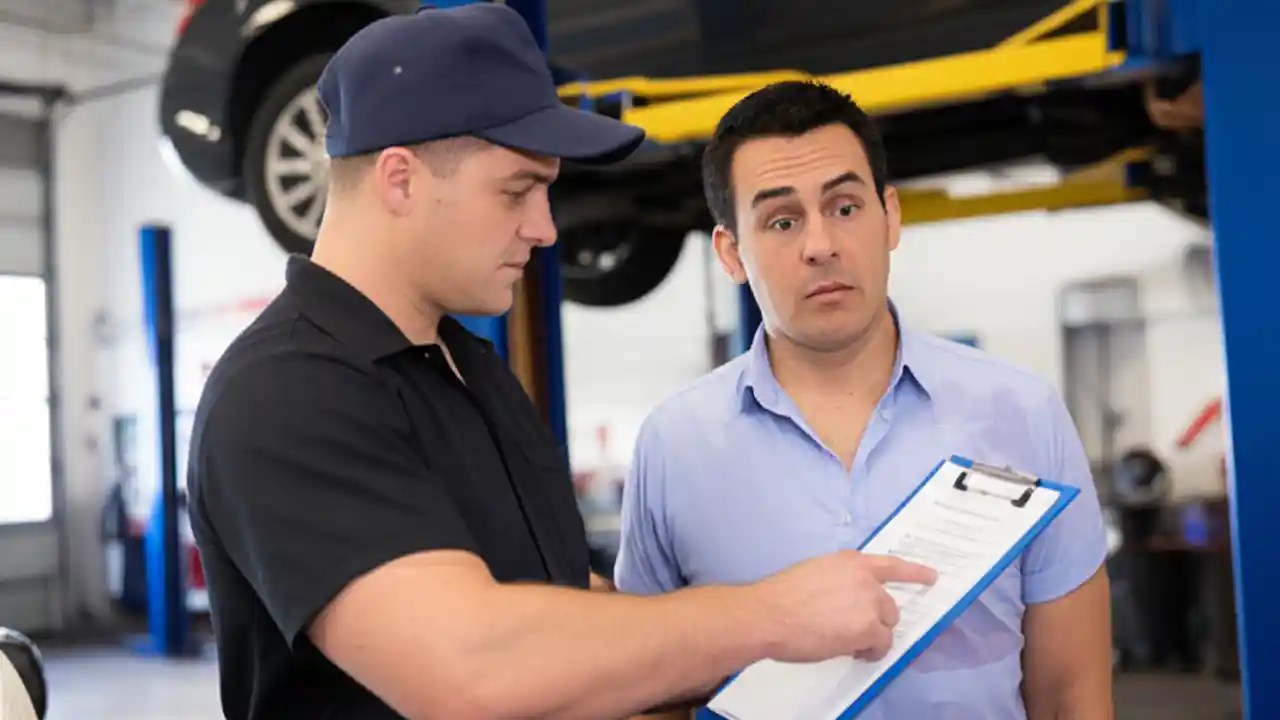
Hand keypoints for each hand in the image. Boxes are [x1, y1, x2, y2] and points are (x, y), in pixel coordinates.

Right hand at [750, 551, 935, 663]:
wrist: (770, 614)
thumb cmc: (782, 596)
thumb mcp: (815, 574)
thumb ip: (838, 582)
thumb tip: (845, 602)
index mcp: (850, 562)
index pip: (892, 565)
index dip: (915, 572)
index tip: (932, 576)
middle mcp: (866, 579)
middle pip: (888, 604)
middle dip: (876, 618)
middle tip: (854, 630)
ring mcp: (870, 603)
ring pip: (886, 625)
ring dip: (873, 635)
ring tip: (848, 643)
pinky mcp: (869, 628)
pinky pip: (882, 645)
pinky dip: (871, 651)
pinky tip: (854, 653)